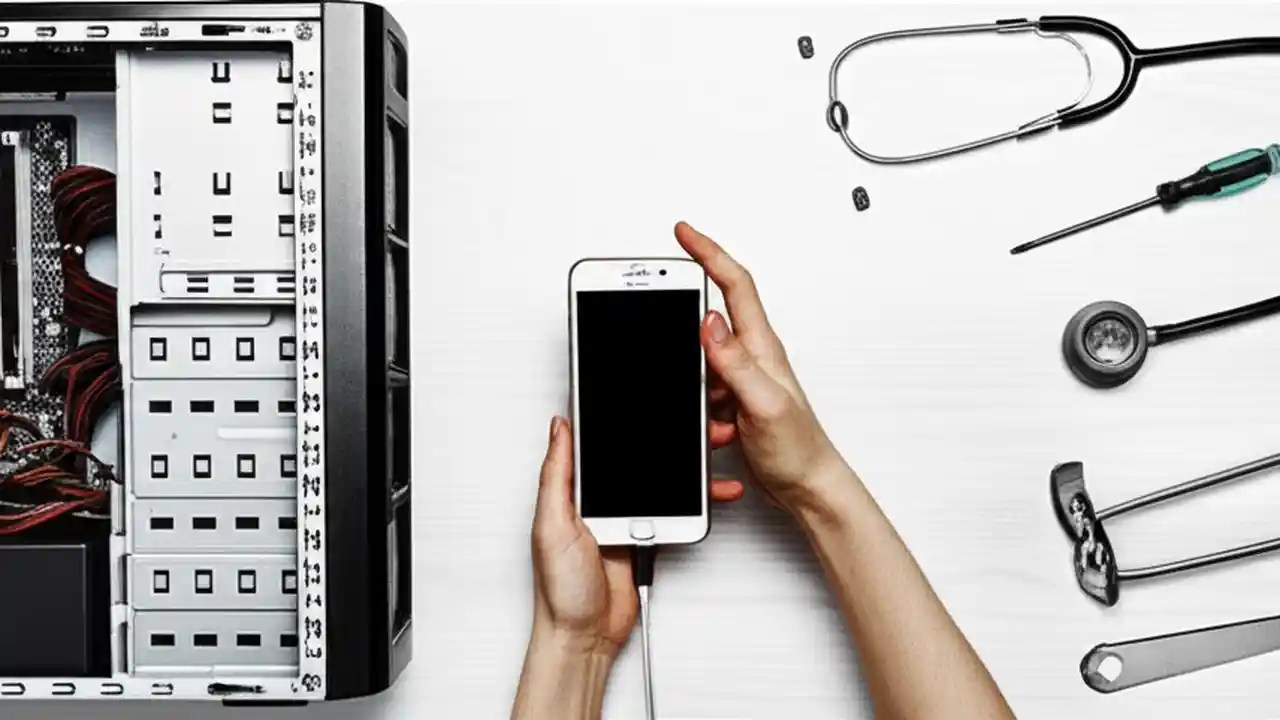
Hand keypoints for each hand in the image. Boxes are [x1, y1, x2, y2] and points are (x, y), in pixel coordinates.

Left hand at [514, 416, 743, 717]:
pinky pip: (669, 510)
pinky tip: (704, 491)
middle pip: (632, 458)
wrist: (585, 635)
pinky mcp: (645, 536)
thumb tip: (559, 427)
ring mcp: (623, 517)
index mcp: (571, 491)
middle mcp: (597, 501)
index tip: (632, 396)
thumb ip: (557, 474)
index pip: (593, 445)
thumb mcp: (551, 524)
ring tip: (705, 451)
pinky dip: (689, 501)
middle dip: (660, 440)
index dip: (611, 420)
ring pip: (657, 480)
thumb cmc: (559, 589)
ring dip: (683, 469)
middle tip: (685, 422)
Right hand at [676, 222, 850, 516]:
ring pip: (700, 362)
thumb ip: (735, 361)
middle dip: (687, 326)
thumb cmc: (798, 449)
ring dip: (694, 387)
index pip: (734, 285)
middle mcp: (752, 356)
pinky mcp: (734, 402)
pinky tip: (719, 432)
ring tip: (720, 419)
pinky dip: (700, 411)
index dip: (708, 253)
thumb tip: (709, 322)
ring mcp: (742, 379)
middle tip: (672, 333)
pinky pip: (703, 393)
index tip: (684, 233)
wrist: (808, 486)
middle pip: (711, 316)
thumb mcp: (763, 402)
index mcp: (761, 347)